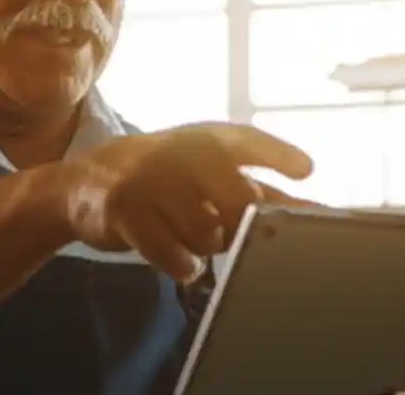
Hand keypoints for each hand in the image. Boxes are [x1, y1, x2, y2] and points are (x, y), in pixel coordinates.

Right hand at [59, 122, 313, 283]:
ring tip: (187, 235)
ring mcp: (152, 182)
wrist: (86, 183)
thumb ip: (262, 191)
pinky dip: (182, 265)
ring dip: (204, 247)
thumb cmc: (165, 179)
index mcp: (207, 139)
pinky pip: (175, 257)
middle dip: (242, 228)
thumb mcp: (209, 173)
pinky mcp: (127, 212)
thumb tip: (319, 210)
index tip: (307, 171)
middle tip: (225, 230)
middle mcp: (181, 153)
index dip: (280, 155)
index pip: (250, 141)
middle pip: (239, 204)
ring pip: (208, 236)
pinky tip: (173, 253)